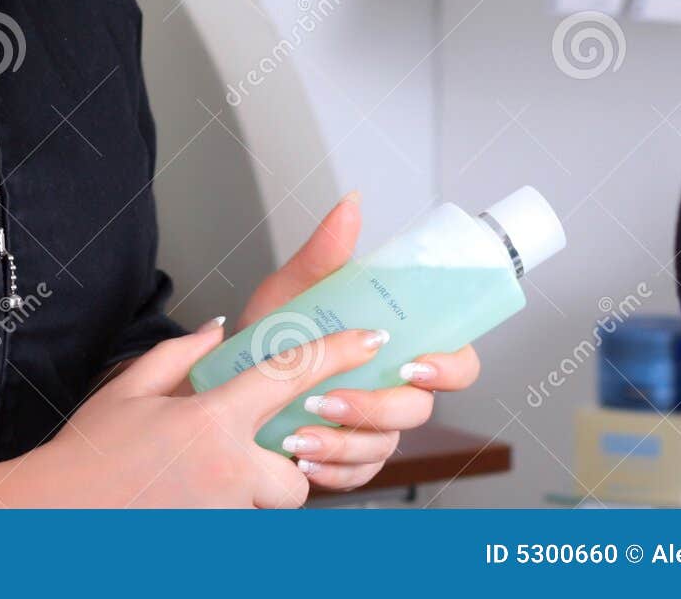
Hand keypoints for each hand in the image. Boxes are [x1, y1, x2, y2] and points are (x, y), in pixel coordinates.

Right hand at [17, 316, 390, 506]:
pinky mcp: (213, 543)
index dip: (337, 352)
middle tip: (252, 450)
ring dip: (258, 493)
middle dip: (289, 463)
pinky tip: (192, 502)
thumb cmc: (86, 455)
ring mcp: (222, 516)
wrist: (54, 519)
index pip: (291, 375)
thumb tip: (218, 331)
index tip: (371, 339)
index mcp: (211, 420)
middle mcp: (227, 472)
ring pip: (273, 506)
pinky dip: (230, 514)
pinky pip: (243, 526)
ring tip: (208, 479)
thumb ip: (181, 354)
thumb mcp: (130, 388)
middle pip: (297, 470)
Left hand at [231, 191, 481, 492]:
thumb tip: (350, 204)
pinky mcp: (348, 460)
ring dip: (345, 441)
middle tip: (332, 398)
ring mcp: (374, 427)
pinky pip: (355, 476)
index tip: (415, 363)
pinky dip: (329, 470)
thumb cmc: (270, 333)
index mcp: (395, 344)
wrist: (224, 379)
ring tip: (301, 430)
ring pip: (385, 446)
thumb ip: (325, 253)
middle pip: (420, 410)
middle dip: (378, 408)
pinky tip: (302, 457)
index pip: (456, 358)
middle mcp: (393, 388)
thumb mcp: (293, 289)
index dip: (450, 366)